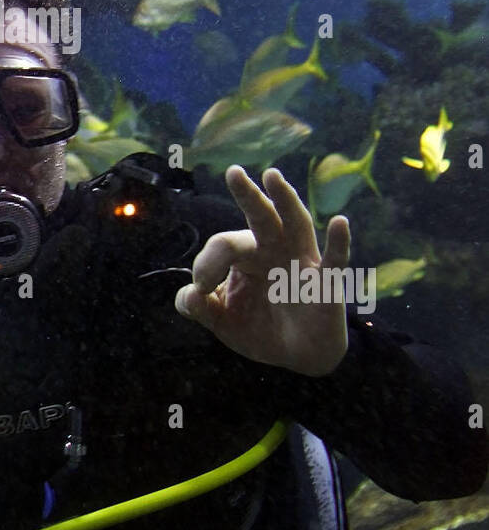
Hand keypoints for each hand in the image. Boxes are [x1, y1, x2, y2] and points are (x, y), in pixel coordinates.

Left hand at [175, 165, 349, 376]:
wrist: (299, 356)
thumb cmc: (260, 328)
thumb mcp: (223, 321)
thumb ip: (199, 309)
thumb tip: (188, 295)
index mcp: (247, 254)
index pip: (224, 245)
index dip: (207, 264)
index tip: (201, 289)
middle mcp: (274, 250)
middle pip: (260, 217)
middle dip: (247, 195)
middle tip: (232, 172)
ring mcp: (303, 263)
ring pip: (295, 224)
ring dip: (286, 200)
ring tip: (272, 176)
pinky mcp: (327, 284)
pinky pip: (336, 261)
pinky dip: (339, 242)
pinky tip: (340, 223)